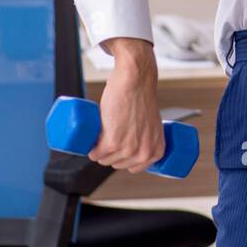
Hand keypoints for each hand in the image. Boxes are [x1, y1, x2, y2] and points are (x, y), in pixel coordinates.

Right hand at [88, 39, 165, 173]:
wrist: (135, 79)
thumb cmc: (142, 97)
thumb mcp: (152, 124)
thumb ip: (149, 136)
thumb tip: (139, 143)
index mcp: (156, 152)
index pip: (133, 167)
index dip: (123, 157)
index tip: (120, 145)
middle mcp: (144, 154)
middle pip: (117, 164)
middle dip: (110, 153)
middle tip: (110, 133)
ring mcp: (128, 149)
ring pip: (104, 159)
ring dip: (99, 150)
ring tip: (104, 132)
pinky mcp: (112, 142)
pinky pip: (95, 154)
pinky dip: (91, 149)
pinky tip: (94, 139)